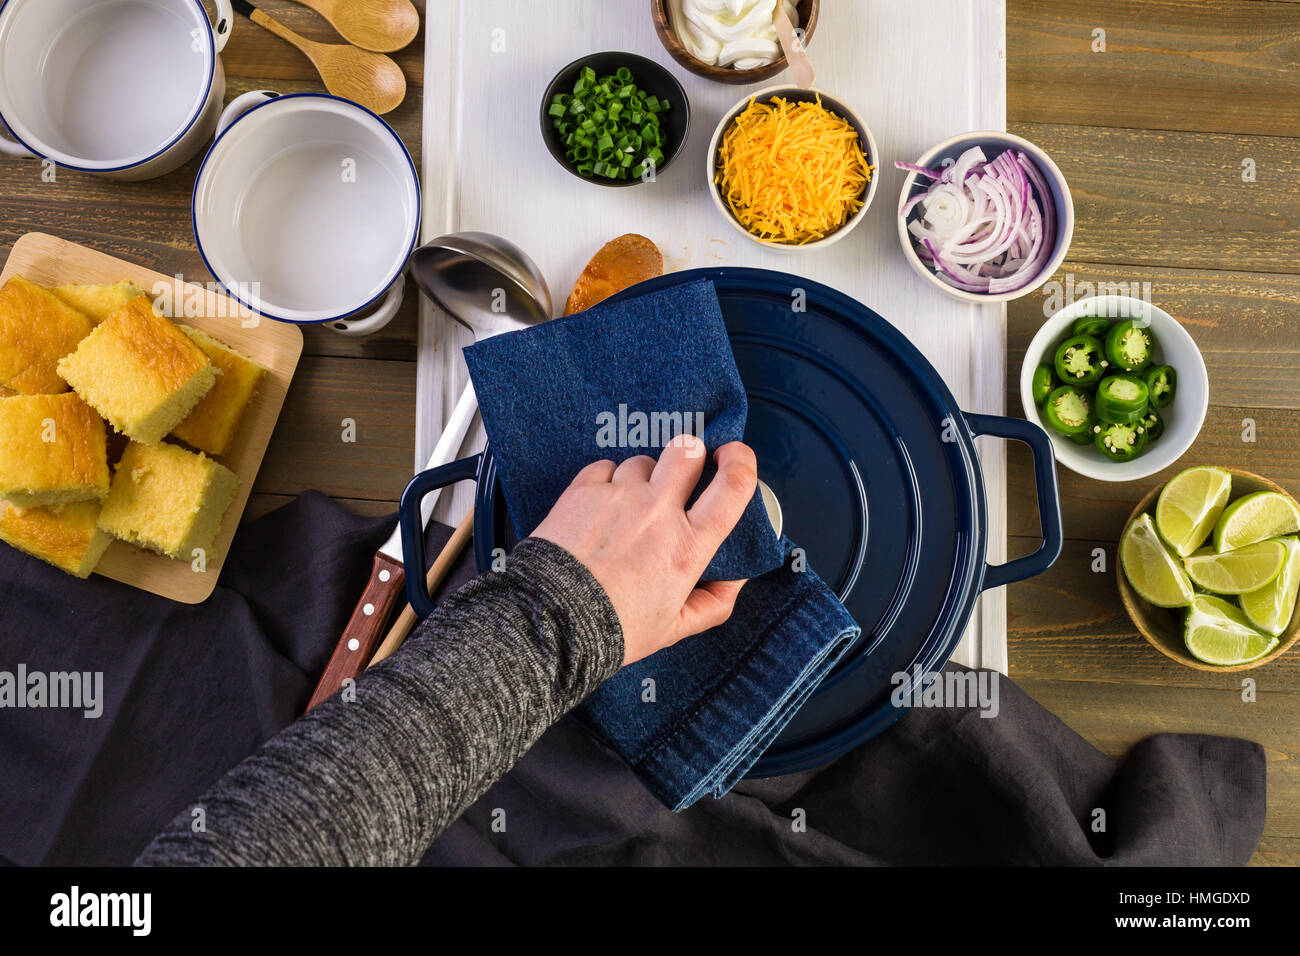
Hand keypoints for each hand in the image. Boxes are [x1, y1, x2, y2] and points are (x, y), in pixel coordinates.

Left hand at [532, 435, 756, 665]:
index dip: (742, 460)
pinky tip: (599, 508)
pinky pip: (604, 467)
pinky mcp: (583, 491)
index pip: (734, 485)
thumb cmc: (613, 629)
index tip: (734, 457)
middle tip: (681, 473)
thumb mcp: (673, 628)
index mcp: (687, 546)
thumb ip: (713, 604)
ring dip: (642, 477)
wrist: (551, 623)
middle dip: (690, 454)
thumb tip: (736, 579)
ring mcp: (619, 496)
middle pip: (687, 451)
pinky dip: (606, 481)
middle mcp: (657, 512)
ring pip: (642, 461)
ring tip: (627, 508)